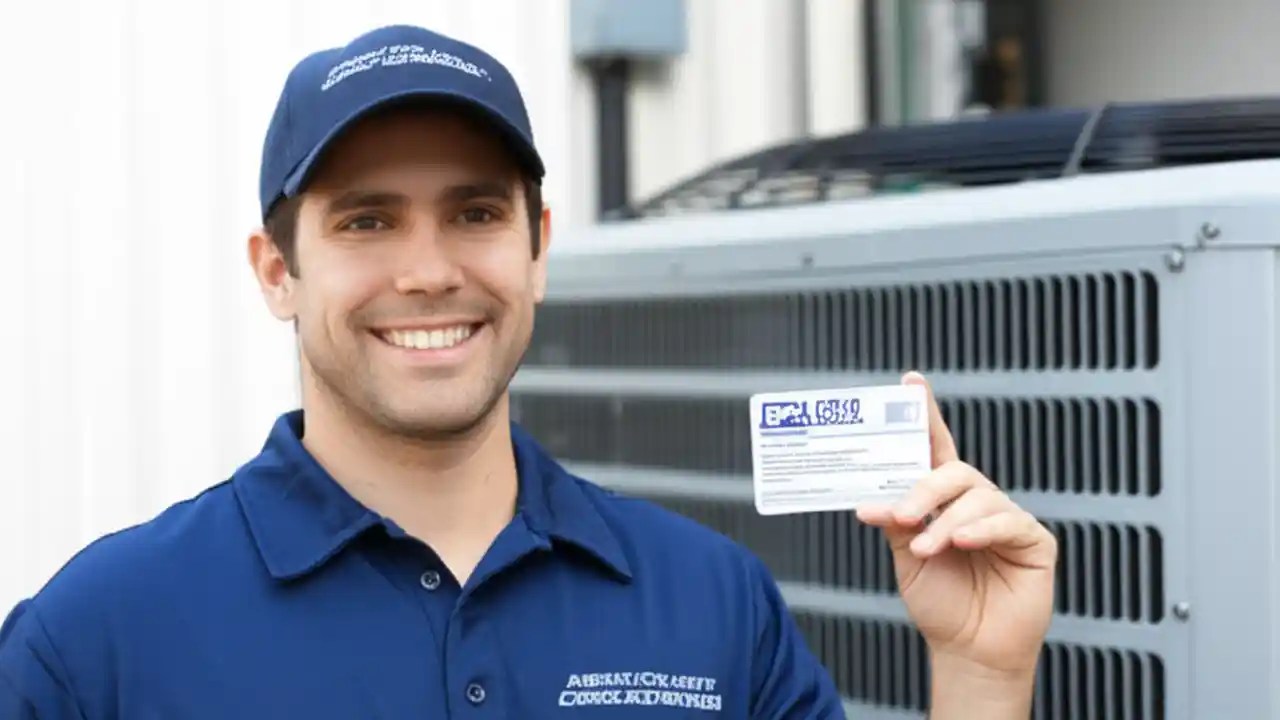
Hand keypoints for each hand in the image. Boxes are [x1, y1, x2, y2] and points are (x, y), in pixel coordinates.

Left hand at [855, 372, 1056, 677]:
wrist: (967, 650)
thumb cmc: (941, 602)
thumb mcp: (906, 558)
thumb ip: (896, 523)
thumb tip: (873, 500)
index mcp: (942, 499)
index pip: (934, 448)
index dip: (925, 414)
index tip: (909, 384)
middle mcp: (975, 501)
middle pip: (953, 470)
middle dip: (922, 489)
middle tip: (899, 514)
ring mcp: (1006, 518)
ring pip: (977, 496)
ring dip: (945, 521)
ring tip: (924, 548)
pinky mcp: (1034, 540)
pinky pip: (1008, 522)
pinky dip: (980, 530)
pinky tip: (961, 543)